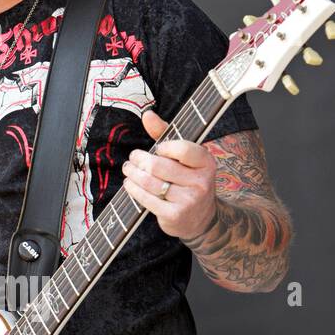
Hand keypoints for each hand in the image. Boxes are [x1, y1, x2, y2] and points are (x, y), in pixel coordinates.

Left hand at [121, 108, 217, 240]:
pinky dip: (134, 189)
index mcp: (206, 163)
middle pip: (159, 166)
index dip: (165, 147)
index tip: (157, 149)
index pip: (183, 149)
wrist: (200, 219)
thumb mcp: (184, 158)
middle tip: (132, 158)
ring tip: (128, 169)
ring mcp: (188, 200)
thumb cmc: (188, 180)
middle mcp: (201, 182)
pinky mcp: (174, 215)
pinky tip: (129, 184)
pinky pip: (147, 198)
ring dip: (133, 174)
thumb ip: (166, 134)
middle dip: (140, 160)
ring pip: (150, 182)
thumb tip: (147, 114)